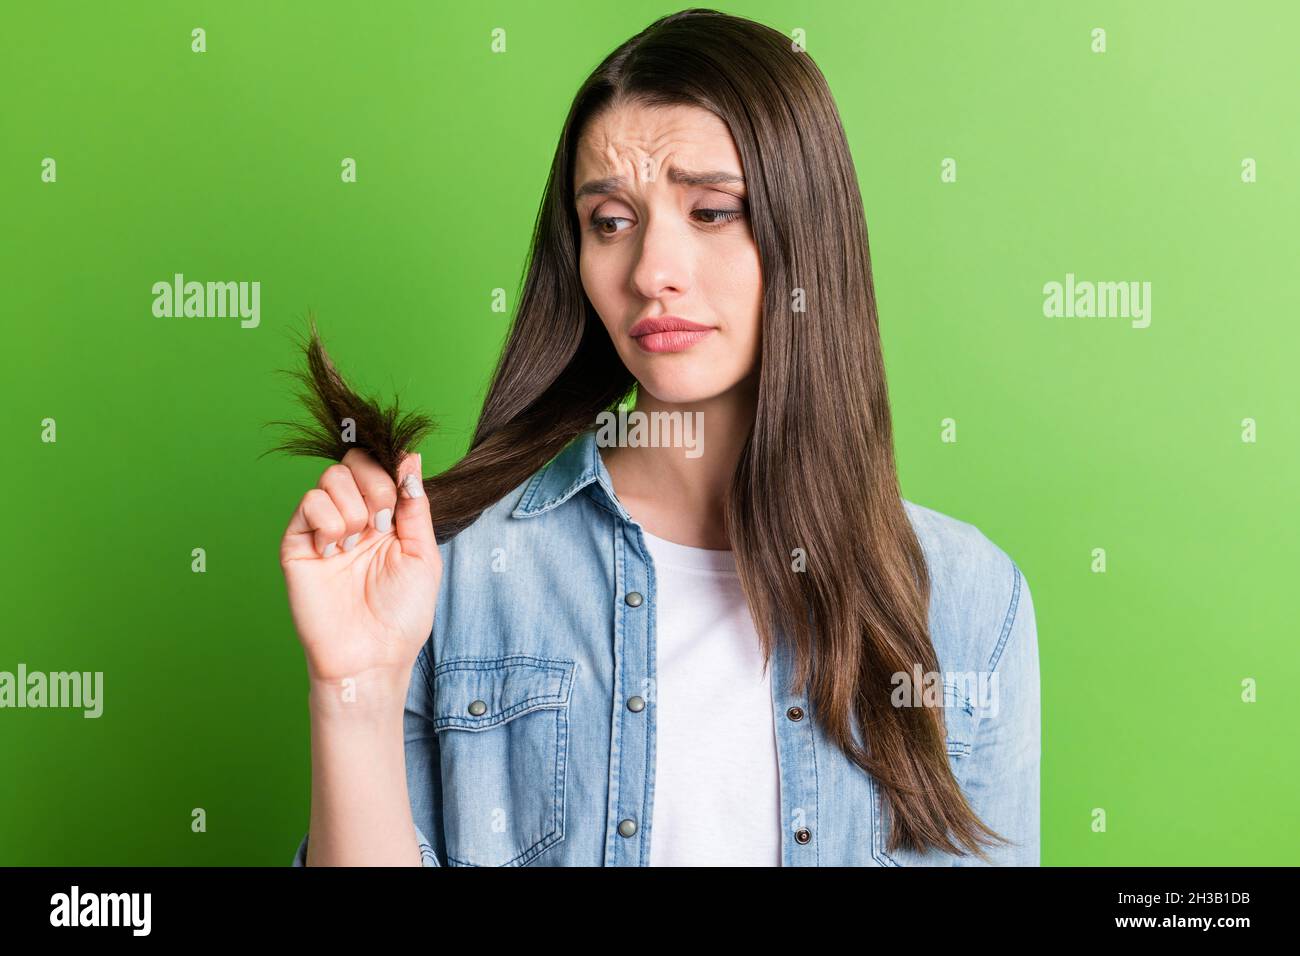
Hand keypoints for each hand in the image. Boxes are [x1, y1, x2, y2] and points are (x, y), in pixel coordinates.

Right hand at [279, 449, 440, 692]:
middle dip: (374, 484)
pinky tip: (335, 550)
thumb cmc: (401, 614)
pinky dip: (328, 521)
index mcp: (386, 518)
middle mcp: (354, 518)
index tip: (400, 495)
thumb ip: (415, 504)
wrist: (371, 655)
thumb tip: (411, 458)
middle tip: (382, 523)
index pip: (380, 466)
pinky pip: (309, 503)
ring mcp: (324, 529)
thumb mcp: (422, 553)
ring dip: (353, 507)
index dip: (390, 470)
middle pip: (354, 461)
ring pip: (331, 477)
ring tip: (357, 544)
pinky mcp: (298, 543)